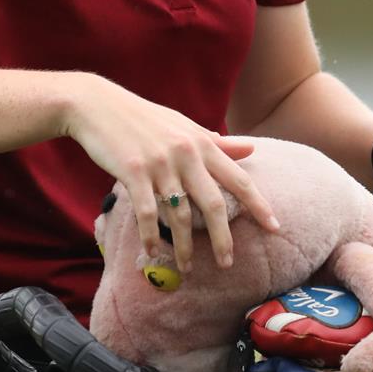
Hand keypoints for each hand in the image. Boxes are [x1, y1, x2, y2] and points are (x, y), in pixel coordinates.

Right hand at [62, 76, 278, 274]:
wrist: (97, 105)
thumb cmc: (143, 117)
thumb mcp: (184, 125)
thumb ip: (216, 142)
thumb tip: (251, 147)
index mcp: (202, 143)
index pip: (239, 179)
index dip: (259, 205)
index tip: (274, 227)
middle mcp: (186, 154)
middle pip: (214, 205)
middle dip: (222, 239)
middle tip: (227, 263)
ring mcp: (160, 164)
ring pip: (180, 215)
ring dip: (184, 246)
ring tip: (188, 267)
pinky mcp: (133, 172)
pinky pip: (147, 213)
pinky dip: (151, 236)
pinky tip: (153, 252)